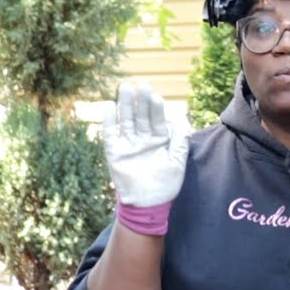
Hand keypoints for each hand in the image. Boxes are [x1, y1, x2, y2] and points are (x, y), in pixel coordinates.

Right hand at [103, 82, 189, 234]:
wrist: (149, 204)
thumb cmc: (167, 185)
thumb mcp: (177, 160)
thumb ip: (180, 140)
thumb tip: (181, 119)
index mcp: (159, 140)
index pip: (157, 119)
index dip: (155, 107)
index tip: (155, 95)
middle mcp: (143, 139)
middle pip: (141, 116)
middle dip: (140, 101)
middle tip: (140, 85)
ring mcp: (129, 145)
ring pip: (126, 121)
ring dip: (125, 106)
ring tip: (125, 89)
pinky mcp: (115, 153)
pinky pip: (110, 134)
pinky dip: (108, 121)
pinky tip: (108, 107)